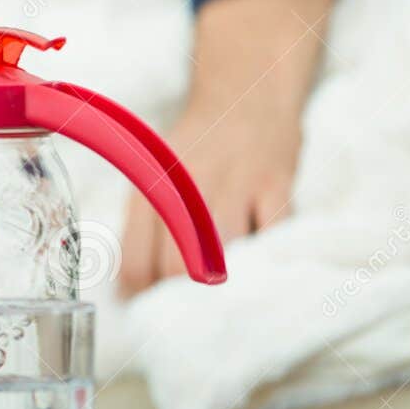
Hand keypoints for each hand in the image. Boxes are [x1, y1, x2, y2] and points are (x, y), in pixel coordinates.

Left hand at [118, 96, 300, 295]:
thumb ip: (144, 227)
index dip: (144, 297)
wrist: (244, 96)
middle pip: (177, 268)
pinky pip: (272, 236)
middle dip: (185, 299)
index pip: (136, 262)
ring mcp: (233, 184)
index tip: (155, 311)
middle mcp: (186, 187)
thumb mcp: (153, 176)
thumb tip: (132, 291)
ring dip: (228, 283)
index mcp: (149, 189)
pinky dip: (270, 258)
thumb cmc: (196, 148)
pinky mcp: (276, 183)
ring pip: (223, 257)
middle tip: (195, 312)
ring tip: (229, 293)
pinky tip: (264, 263)